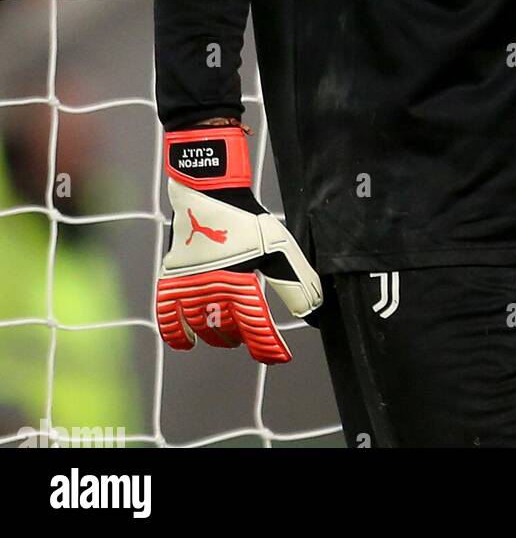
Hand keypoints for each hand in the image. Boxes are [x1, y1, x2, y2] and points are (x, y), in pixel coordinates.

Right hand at [156, 125, 322, 363]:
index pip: (256, 327)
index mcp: (241, 280)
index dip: (268, 346)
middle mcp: (212, 288)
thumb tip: (314, 310)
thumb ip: (297, 280)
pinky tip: (187, 343)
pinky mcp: (172, 278)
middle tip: (250, 337)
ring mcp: (189, 285)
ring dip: (215, 337)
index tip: (280, 356)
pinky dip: (176, 333)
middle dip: (242, 338)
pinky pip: (168, 315)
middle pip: (228, 330)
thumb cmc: (244, 217)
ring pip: (201, 327)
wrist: (208, 191)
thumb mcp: (279, 247)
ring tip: (226, 338)